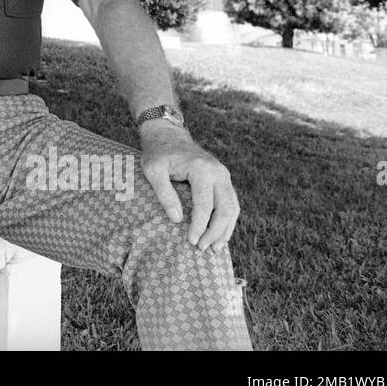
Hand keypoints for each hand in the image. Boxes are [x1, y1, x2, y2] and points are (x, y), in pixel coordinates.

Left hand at [140, 127, 240, 252]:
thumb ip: (165, 194)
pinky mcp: (224, 180)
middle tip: (203, 249)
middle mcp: (218, 172)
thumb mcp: (153, 171)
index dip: (200, 225)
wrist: (168, 136)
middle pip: (226, 208)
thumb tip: (177, 219)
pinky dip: (228, 221)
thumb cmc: (158, 153)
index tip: (191, 241)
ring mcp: (224, 175)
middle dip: (215, 232)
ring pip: (233, 208)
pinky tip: (220, 236)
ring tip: (214, 249)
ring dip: (225, 230)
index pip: (205, 204)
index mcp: (201, 169)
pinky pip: (231, 204)